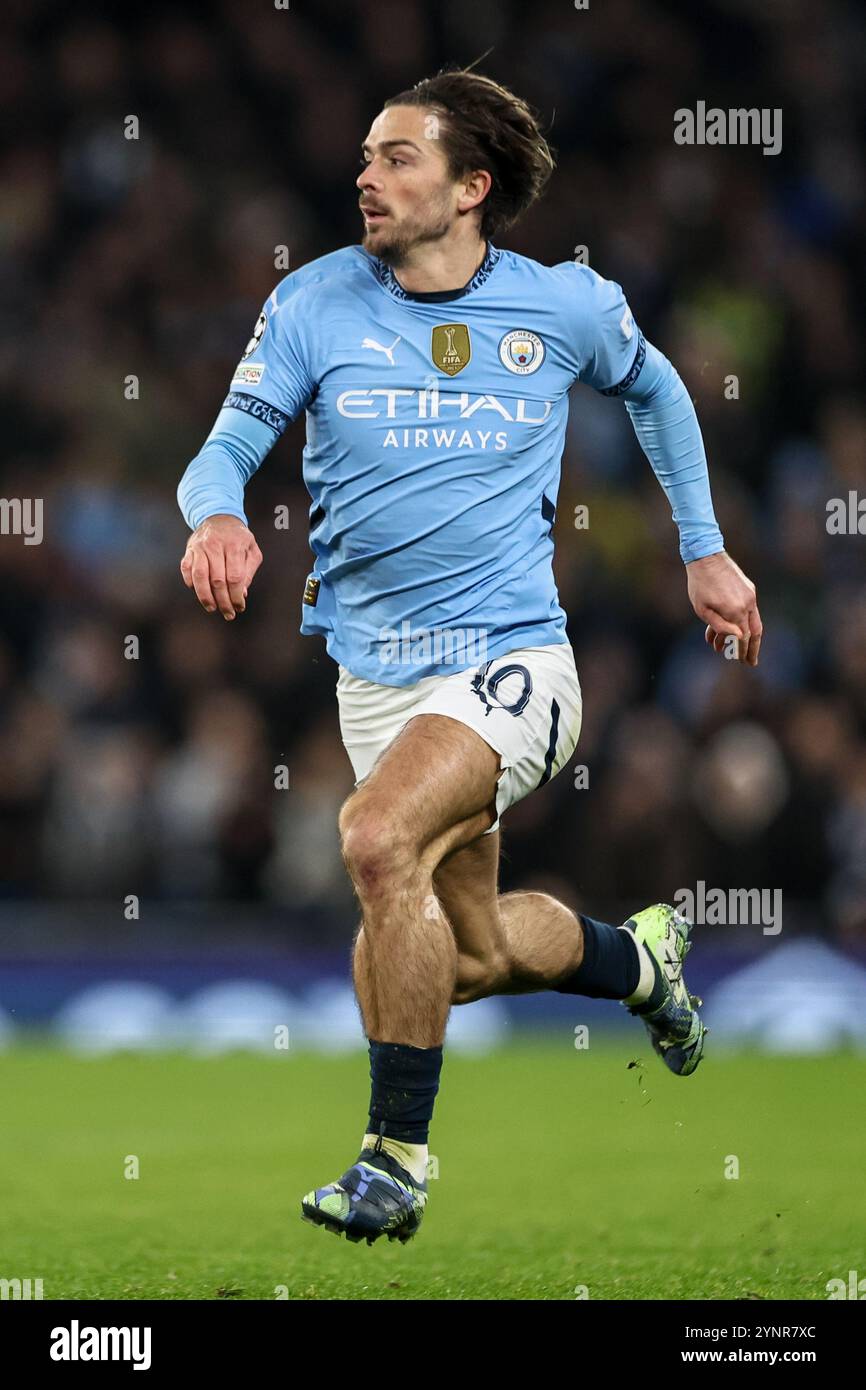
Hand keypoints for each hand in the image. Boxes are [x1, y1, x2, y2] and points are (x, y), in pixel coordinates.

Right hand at [180, 514, 262, 620]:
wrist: (219, 517)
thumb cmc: (238, 537)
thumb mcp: (251, 550)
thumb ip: (248, 571)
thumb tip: (242, 593)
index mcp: (234, 545)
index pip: (235, 577)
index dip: (237, 596)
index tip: (239, 607)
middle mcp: (215, 545)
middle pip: (217, 580)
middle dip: (223, 601)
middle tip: (228, 614)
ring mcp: (199, 547)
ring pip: (200, 576)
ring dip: (205, 596)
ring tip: (212, 608)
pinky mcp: (189, 550)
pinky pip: (186, 569)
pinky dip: (190, 583)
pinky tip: (197, 592)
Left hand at [686, 550, 761, 665]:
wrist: (706, 556)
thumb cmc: (700, 585)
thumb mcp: (703, 610)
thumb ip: (720, 626)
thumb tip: (739, 638)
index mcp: (736, 611)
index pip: (743, 638)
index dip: (743, 652)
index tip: (743, 662)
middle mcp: (747, 604)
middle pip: (755, 633)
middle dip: (753, 649)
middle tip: (750, 662)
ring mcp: (750, 595)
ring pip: (753, 621)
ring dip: (746, 636)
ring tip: (736, 647)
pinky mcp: (749, 588)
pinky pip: (749, 610)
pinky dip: (742, 621)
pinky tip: (729, 627)